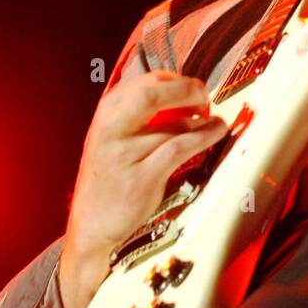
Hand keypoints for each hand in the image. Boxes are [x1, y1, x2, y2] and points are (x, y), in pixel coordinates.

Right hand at [58, 71, 227, 307]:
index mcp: (105, 115)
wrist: (91, 227)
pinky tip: (215, 132)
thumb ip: (135, 115)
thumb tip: (178, 92)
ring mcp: (124, 154)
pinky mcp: (141, 178)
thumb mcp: (112, 139)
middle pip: (152, 92)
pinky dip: (203, 136)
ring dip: (202, 119)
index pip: (143, 81)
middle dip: (186, 89)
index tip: (191, 87)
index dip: (174, 80)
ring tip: (216, 120)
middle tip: (204, 97)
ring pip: (172, 125)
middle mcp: (110, 129)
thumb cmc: (108, 180)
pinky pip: (179, 148)